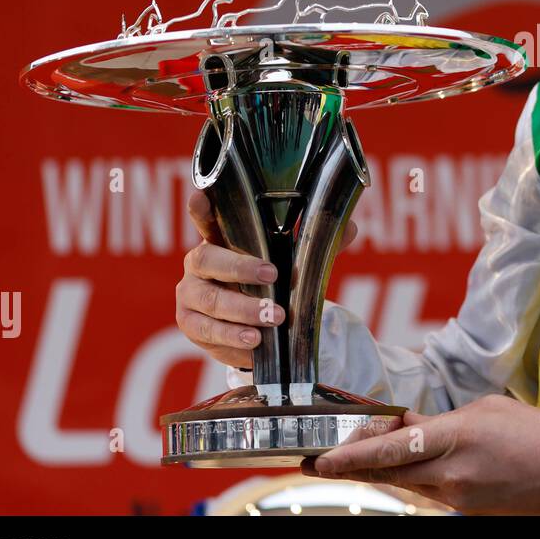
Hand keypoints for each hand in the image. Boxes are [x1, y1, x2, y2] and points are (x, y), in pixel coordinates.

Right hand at [176, 188, 356, 367]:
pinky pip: (207, 331)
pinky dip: (233, 338)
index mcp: (220, 239)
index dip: (200, 207)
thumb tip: (350, 227)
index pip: (207, 218)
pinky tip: (254, 342)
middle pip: (208, 259)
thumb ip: (313, 245)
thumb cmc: (266, 283)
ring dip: (242, 310)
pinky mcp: (189, 324)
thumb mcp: (287, 261)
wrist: (254, 327)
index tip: (200, 196)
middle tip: (273, 276)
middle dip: (240, 268)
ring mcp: (190, 294)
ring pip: (210, 300)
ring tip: (273, 320)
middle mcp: (198, 263)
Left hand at [301, 394, 539, 515]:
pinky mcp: (464, 511)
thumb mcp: (483, 409)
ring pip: (405, 484)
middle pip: (388, 473)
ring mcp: (457, 498)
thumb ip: (438, 419)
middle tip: (316, 462)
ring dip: (378, 472)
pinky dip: (411, 479)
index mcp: (456, 440)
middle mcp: (451, 475)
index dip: (352, 455)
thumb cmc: (532, 432)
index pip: (393, 449)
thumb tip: (405, 425)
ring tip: (349, 461)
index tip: (323, 457)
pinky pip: (428, 492)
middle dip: (349, 467)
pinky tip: (400, 469)